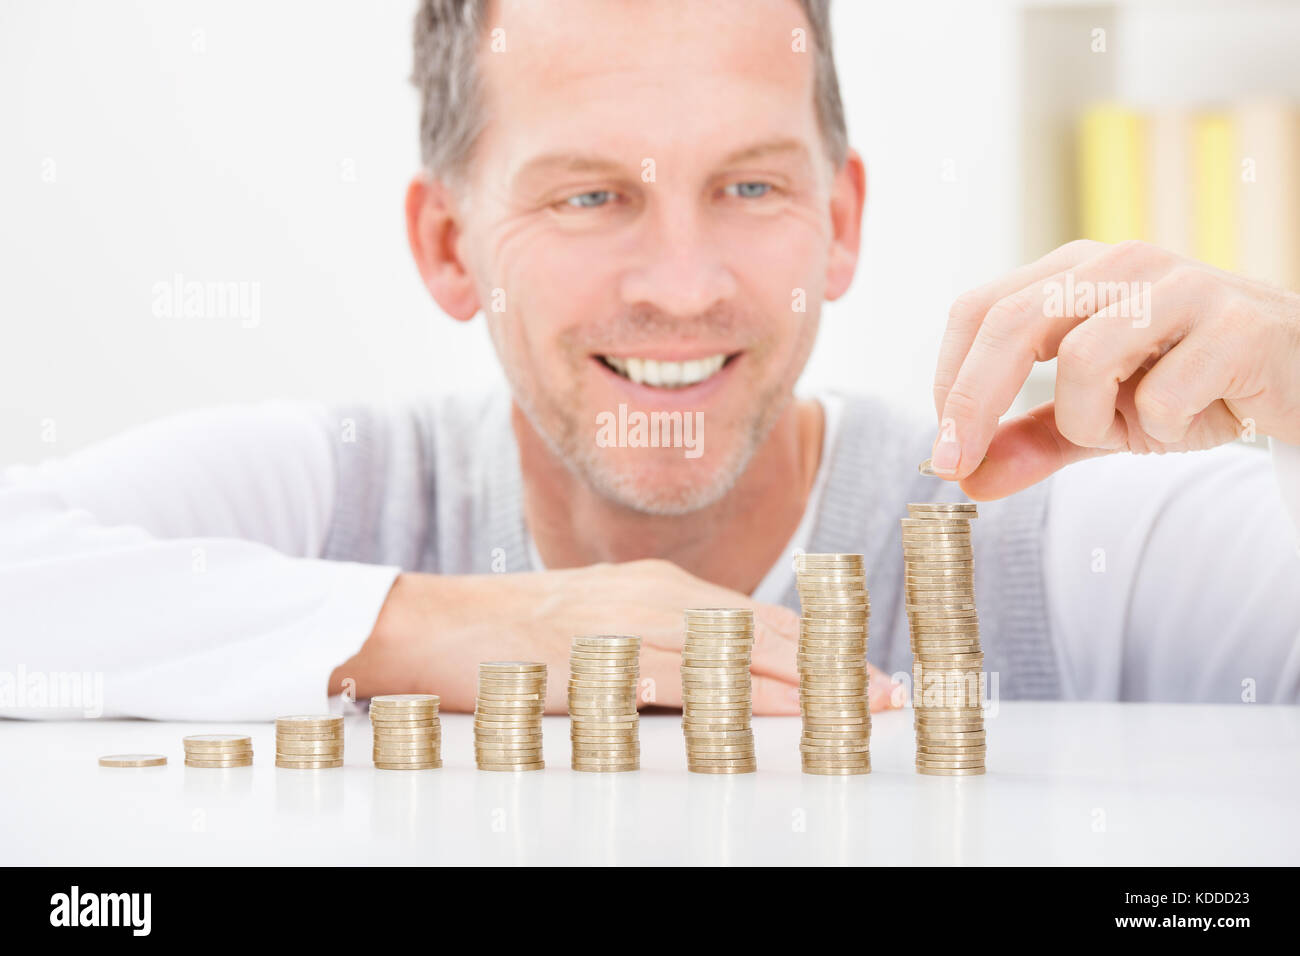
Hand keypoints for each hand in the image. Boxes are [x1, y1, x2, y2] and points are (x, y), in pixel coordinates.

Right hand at [332, 560, 900, 714]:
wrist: (441, 621)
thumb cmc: (519, 629)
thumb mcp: (605, 624)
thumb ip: (666, 643)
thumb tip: (723, 679)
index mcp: (664, 586)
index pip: (763, 620)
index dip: (822, 650)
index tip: (868, 677)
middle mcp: (660, 596)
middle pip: (767, 635)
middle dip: (834, 669)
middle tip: (890, 698)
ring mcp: (634, 625)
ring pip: (739, 657)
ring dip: (806, 687)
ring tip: (858, 711)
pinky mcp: (605, 659)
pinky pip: (686, 683)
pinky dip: (739, 700)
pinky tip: (775, 718)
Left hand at [931, 239, 1299, 498]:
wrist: (1298, 382)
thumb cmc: (1190, 388)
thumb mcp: (1097, 420)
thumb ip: (1031, 441)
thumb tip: (965, 475)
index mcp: (1073, 273)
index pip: (980, 310)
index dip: (949, 381)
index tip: (944, 450)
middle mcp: (1118, 264)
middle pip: (1012, 323)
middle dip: (975, 404)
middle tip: (961, 465)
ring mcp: (1179, 284)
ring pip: (1082, 362)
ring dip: (1092, 422)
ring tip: (1134, 425)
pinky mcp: (1234, 321)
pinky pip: (1160, 396)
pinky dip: (1165, 427)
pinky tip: (1198, 414)